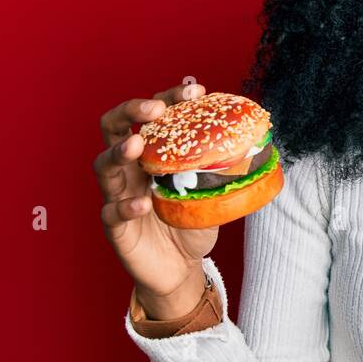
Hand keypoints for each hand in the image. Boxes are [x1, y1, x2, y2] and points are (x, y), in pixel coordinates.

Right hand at [94, 82, 219, 316]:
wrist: (180, 270)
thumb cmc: (191, 225)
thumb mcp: (211, 193)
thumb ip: (222, 171)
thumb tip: (258, 147)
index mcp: (151, 154)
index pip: (152, 116)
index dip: (169, 99)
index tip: (194, 91)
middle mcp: (129, 169)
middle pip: (113, 127)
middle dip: (131, 111)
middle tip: (154, 110)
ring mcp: (117, 195)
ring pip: (104, 165)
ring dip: (119, 152)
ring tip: (136, 146)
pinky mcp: (114, 227)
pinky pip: (111, 212)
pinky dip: (126, 206)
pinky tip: (142, 204)